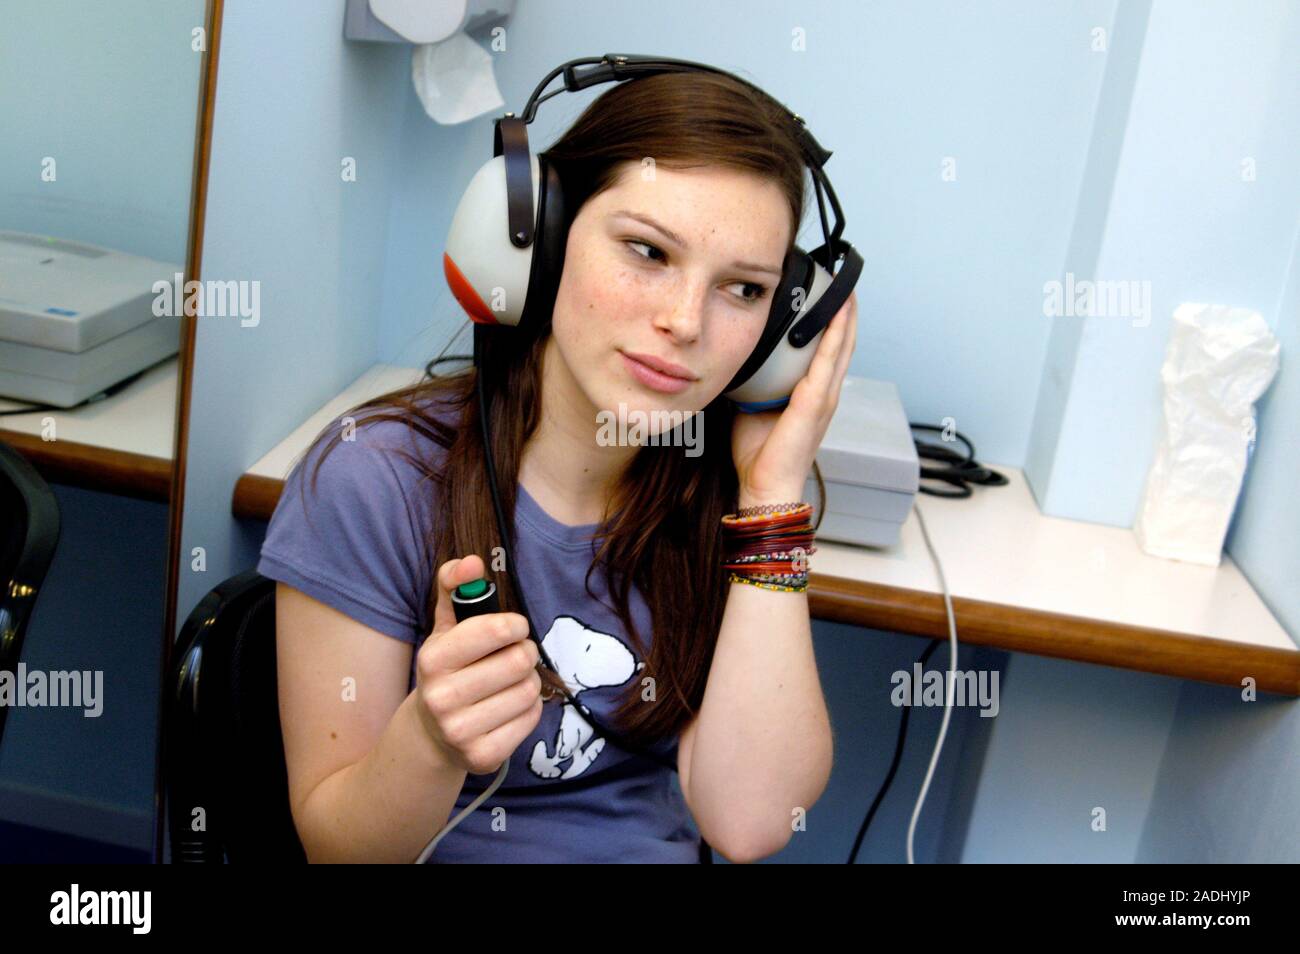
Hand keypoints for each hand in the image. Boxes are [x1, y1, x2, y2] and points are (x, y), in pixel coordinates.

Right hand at [413, 555, 543, 774]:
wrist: (432, 735)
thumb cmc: (448, 670)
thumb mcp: (445, 628)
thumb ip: (454, 588)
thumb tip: (471, 562)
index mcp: (432, 659)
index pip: (495, 630)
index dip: (515, 625)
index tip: (514, 628)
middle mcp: (441, 698)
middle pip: (519, 662)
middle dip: (525, 653)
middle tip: (517, 654)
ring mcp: (460, 732)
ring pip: (529, 691)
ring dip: (529, 681)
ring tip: (511, 681)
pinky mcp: (482, 757)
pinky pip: (531, 719)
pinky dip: (530, 709)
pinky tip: (510, 706)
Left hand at [731, 289, 857, 506]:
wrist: (764, 487)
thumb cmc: (758, 453)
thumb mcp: (752, 405)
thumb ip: (752, 381)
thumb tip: (734, 354)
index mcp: (811, 394)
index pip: (828, 351)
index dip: (833, 322)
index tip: (830, 293)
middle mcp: (825, 393)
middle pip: (842, 343)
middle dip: (844, 311)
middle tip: (843, 279)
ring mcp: (824, 398)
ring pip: (841, 347)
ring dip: (846, 316)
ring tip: (847, 287)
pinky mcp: (816, 403)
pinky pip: (828, 362)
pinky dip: (835, 335)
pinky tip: (838, 314)